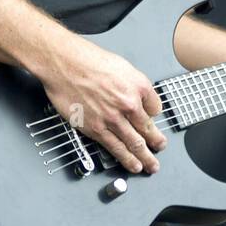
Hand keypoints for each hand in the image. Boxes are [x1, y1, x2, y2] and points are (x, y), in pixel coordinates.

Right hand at [37, 37, 166, 174]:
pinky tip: (133, 164)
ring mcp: (113, 119)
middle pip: (148, 129)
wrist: (64, 64)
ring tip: (151, 165)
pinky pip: (116, 148)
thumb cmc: (87, 60)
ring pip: (135, 143)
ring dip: (145, 157)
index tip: (153, 120)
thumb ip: (133, 83)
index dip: (154, 115)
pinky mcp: (96, 129)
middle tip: (160, 147)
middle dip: (156, 141)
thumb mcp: (122, 66)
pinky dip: (127, 159)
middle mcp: (129, 104)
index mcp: (138, 87)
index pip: (155, 107)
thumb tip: (137, 97)